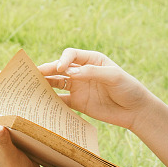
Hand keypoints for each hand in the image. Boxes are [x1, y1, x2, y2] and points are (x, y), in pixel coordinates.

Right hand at [39, 49, 153, 130]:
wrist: (136, 110)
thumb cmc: (128, 88)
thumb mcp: (114, 76)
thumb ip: (92, 73)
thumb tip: (70, 73)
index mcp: (91, 60)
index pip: (71, 55)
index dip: (62, 60)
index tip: (60, 69)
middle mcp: (82, 72)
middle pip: (60, 68)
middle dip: (47, 70)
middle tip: (33, 74)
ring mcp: (79, 88)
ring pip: (57, 83)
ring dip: (45, 84)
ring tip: (31, 86)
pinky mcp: (78, 103)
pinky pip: (61, 101)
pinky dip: (51, 101)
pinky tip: (41, 103)